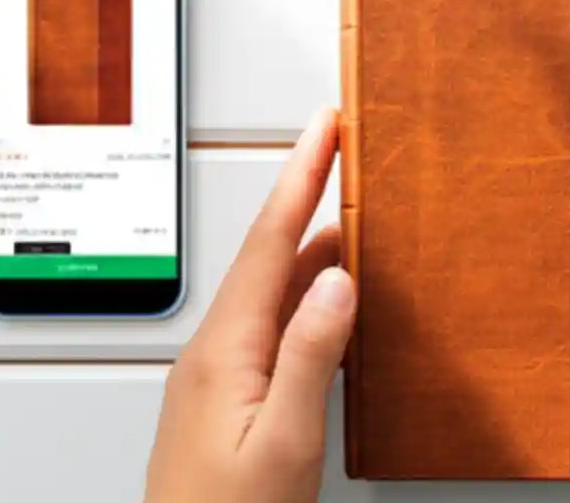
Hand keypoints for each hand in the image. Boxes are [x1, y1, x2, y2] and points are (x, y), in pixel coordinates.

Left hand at [145, 109, 352, 502]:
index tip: (324, 129)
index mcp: (226, 349)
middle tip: (345, 154)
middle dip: (309, 197)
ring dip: (312, 248)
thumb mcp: (284, 440)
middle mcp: (216, 350)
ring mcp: (220, 372)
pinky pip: (272, 323)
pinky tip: (330, 300)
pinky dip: (306, 296)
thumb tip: (337, 281)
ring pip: (272, 289)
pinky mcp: (229, 394)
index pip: (268, 240)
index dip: (301, 176)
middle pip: (270, 254)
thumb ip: (311, 356)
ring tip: (353, 218)